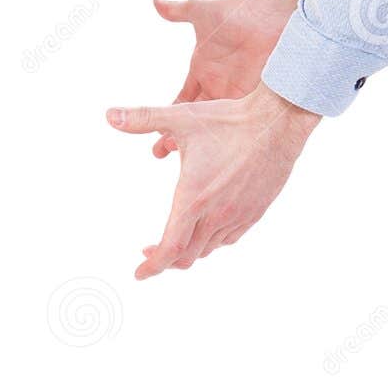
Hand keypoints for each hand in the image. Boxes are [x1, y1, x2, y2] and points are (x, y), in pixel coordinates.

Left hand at [106, 84, 321, 279]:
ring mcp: (238, 215)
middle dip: (165, 260)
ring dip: (189, 250)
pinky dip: (213, 241)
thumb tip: (110, 115)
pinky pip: (230, 239)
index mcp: (194, 198)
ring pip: (208, 249)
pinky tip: (208, 229)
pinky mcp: (255, 211)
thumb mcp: (181, 117)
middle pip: (186, 256)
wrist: (277, 123)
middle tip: (151, 253)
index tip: (140, 272)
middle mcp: (216, 214)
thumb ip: (142, 118)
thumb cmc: (230, 120)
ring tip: (178, 239)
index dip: (152, 266)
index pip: (169, 248)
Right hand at [151, 0, 296, 158]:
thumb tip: (155, 1)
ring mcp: (240, 91)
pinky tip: (231, 154)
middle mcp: (219, 85)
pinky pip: (247, 118)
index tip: (154, 140)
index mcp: (202, 70)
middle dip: (182, 139)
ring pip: (221, 124)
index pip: (181, 101)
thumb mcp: (203, 10)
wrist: (273, 10)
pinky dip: (238, 135)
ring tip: (196, 164)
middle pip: (198, 120)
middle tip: (166, 158)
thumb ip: (179, 11)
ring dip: (210, 142)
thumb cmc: (238, 9)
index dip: (167, 120)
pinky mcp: (260, 93)